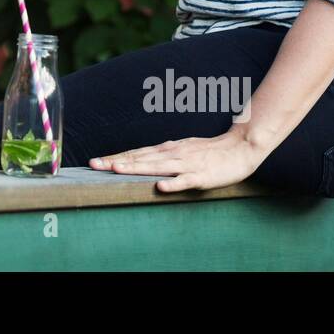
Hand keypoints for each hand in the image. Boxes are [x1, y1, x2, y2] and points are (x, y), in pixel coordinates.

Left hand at [88, 126, 265, 192]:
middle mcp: (172, 154)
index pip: (135, 154)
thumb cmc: (208, 151)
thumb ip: (161, 155)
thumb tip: (139, 158)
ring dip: (136, 168)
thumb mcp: (180, 149)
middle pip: (139, 158)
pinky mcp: (201, 175)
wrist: (239, 147)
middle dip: (115, 162)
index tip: (95, 162)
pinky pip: (184, 180)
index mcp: (166, 149)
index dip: (115, 158)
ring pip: (156, 166)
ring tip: (116, 170)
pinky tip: (160, 186)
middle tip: (94, 165)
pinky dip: (172, 183)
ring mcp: (186, 164)